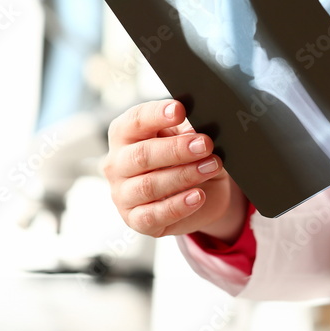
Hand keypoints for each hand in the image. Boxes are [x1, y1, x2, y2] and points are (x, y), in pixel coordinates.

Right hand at [103, 100, 247, 239]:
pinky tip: (198, 196)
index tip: (180, 110)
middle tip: (206, 144)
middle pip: (142, 155)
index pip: (135, 120)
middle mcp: (117, 163)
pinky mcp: (136, 220)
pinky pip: (154, 215)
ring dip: (185, 175)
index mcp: (125, 134)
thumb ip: (188, 130)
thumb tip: (197, 129)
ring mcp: (123, 194)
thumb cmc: (187, 157)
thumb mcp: (189, 137)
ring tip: (212, 167)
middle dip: (177, 149)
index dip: (157, 114)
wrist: (202, 193)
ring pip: (149, 185)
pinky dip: (179, 205)